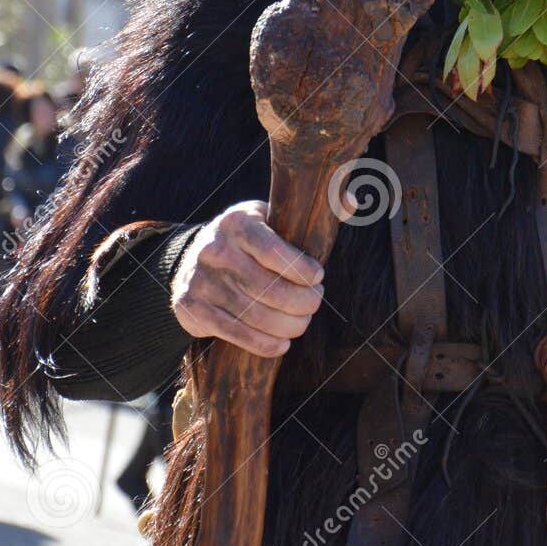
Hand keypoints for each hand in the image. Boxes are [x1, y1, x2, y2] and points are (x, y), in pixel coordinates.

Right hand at [171, 200, 323, 357]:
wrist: (191, 259)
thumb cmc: (248, 239)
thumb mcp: (272, 217)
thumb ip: (312, 210)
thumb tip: (355, 201)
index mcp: (238, 223)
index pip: (275, 252)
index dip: (303, 271)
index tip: (318, 277)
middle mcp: (215, 250)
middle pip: (270, 290)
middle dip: (303, 303)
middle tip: (315, 303)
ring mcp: (201, 281)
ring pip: (256, 316)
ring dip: (289, 326)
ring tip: (301, 323)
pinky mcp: (193, 309)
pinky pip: (236, 334)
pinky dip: (265, 344)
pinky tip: (282, 343)